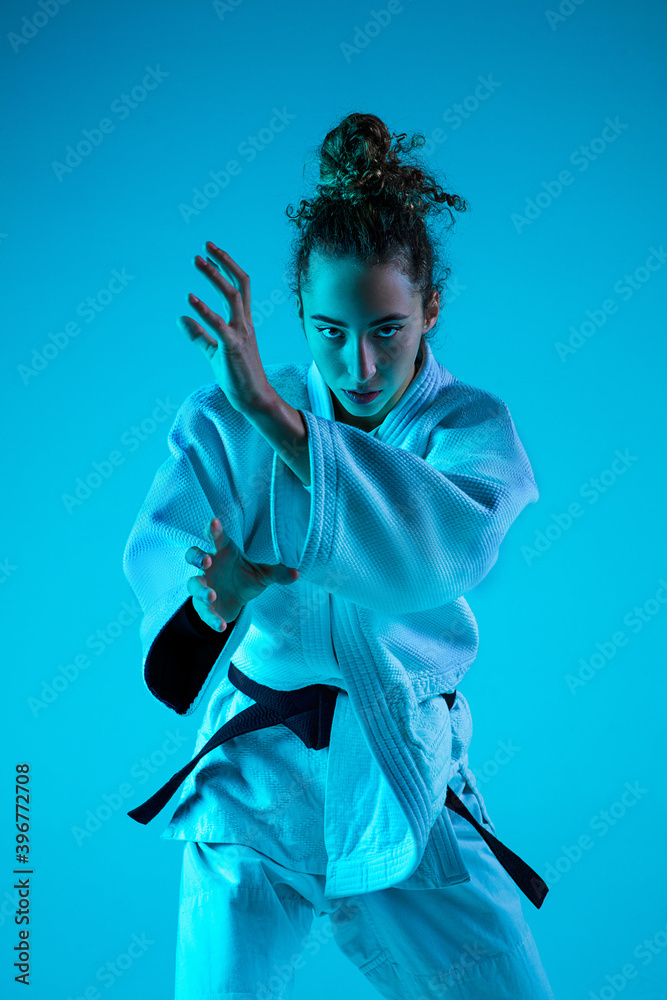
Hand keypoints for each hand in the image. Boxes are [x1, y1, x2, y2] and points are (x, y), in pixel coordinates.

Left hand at [180, 242, 274, 413]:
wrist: (254, 398)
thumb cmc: (237, 375)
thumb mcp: (215, 352)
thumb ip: (199, 334)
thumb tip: (181, 318)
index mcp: (243, 323)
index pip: (240, 287)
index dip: (227, 267)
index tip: (211, 252)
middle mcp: (245, 324)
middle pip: (239, 285)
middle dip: (222, 264)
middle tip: (204, 248)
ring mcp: (241, 335)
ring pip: (232, 297)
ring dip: (215, 276)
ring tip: (197, 261)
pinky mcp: (233, 348)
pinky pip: (220, 325)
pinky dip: (205, 311)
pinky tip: (190, 299)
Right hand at [185, 517, 298, 631]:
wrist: (236, 601)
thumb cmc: (245, 578)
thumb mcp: (263, 575)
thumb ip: (277, 573)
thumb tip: (297, 573)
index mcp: (223, 552)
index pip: (216, 538)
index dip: (213, 529)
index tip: (214, 521)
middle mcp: (209, 566)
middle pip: (193, 555)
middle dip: (197, 557)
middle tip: (206, 560)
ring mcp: (203, 584)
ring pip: (193, 584)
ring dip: (201, 589)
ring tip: (211, 595)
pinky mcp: (202, 605)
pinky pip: (203, 611)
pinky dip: (211, 618)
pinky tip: (221, 626)